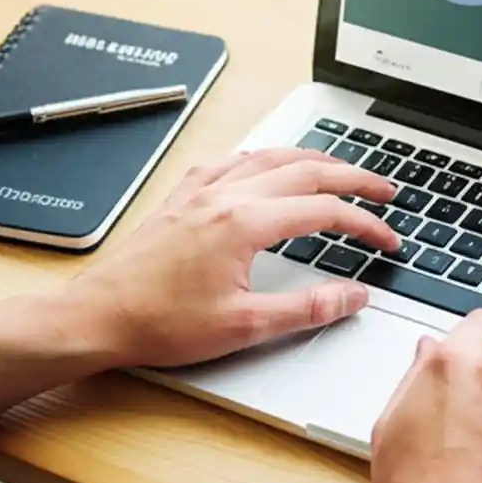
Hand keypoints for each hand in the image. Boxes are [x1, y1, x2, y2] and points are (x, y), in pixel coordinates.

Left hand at [63, 148, 398, 368]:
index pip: (325, 211)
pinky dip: (261, 158)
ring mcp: (201, 193)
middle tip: (384, 188)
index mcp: (246, 223)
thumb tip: (353, 296)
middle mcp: (225, 197)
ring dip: (312, 158)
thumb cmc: (158, 323)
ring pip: (269, 156)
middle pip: (306, 170)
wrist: (95, 318)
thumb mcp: (245, 326)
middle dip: (354, 176)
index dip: (366, 223)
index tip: (387, 239)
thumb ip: (308, 308)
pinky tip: (264, 164)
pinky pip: (230, 161)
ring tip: (338, 166)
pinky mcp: (181, 199)